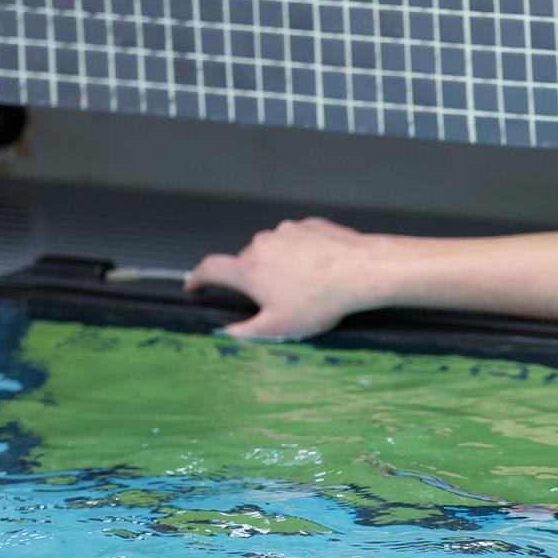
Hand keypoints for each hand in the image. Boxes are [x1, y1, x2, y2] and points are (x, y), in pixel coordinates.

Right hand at [186, 216, 384, 339]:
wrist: (363, 271)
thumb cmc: (319, 301)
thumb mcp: (278, 326)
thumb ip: (245, 331)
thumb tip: (224, 333)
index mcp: (248, 269)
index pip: (210, 269)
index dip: (198, 278)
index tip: (195, 286)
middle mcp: (261, 243)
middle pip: (246, 260)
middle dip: (254, 278)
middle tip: (275, 297)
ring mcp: (287, 231)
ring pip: (274, 249)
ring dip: (281, 264)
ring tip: (306, 284)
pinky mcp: (310, 225)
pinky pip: (298, 240)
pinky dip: (302, 253)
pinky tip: (321, 268)